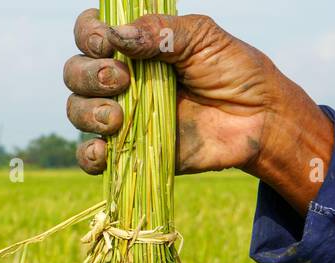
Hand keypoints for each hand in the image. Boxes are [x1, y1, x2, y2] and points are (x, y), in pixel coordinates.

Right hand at [63, 8, 334, 214]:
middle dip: (89, 75)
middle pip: (75, 73)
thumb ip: (162, 33)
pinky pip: (93, 157)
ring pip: (77, 112)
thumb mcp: (203, 38)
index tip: (106, 42)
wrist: (258, 120)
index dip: (88, 35)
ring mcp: (123, 117)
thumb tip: (118, 36)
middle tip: (122, 81)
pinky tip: (104, 152)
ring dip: (87, 113)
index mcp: (135, 46)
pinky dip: (90, 156)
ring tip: (118, 118)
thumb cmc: (235, 72)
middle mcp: (121, 79)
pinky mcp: (130, 152)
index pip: (91, 34)